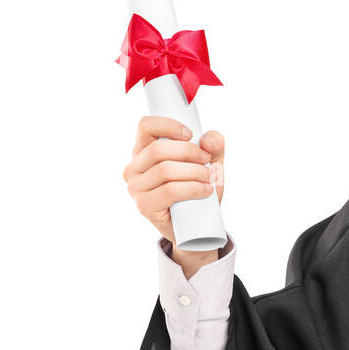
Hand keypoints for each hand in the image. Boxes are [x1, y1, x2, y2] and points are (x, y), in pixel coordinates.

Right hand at [123, 116, 224, 246]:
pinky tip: (206, 190)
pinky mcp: (144, 206)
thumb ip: (214, 145)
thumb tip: (208, 141)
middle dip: (189, 152)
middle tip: (207, 160)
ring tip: (209, 177)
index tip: (191, 134)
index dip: (168, 125)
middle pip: (158, 150)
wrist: (198, 224)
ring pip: (165, 170)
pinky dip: (193, 188)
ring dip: (194, 172)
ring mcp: (136, 188)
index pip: (145, 126)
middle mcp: (134, 167)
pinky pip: (169, 191)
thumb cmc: (199, 186)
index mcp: (144, 150)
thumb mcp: (211, 162)